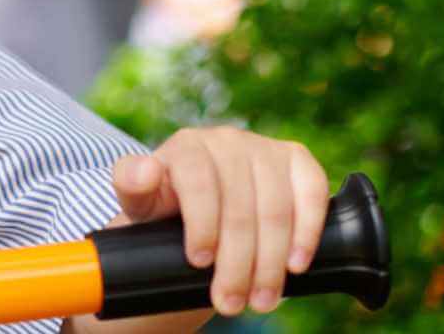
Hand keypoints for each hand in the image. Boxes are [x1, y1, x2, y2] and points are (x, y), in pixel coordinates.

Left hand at [110, 126, 328, 316]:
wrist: (202, 210)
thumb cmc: (167, 209)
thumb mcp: (141, 202)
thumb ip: (131, 185)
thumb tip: (145, 170)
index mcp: (187, 147)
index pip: (199, 180)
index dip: (202, 223)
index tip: (198, 261)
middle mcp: (227, 141)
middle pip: (240, 203)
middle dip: (237, 261)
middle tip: (230, 302)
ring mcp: (264, 148)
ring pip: (276, 206)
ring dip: (271, 261)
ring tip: (261, 299)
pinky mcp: (296, 160)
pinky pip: (312, 189)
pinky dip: (308, 230)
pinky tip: (297, 263)